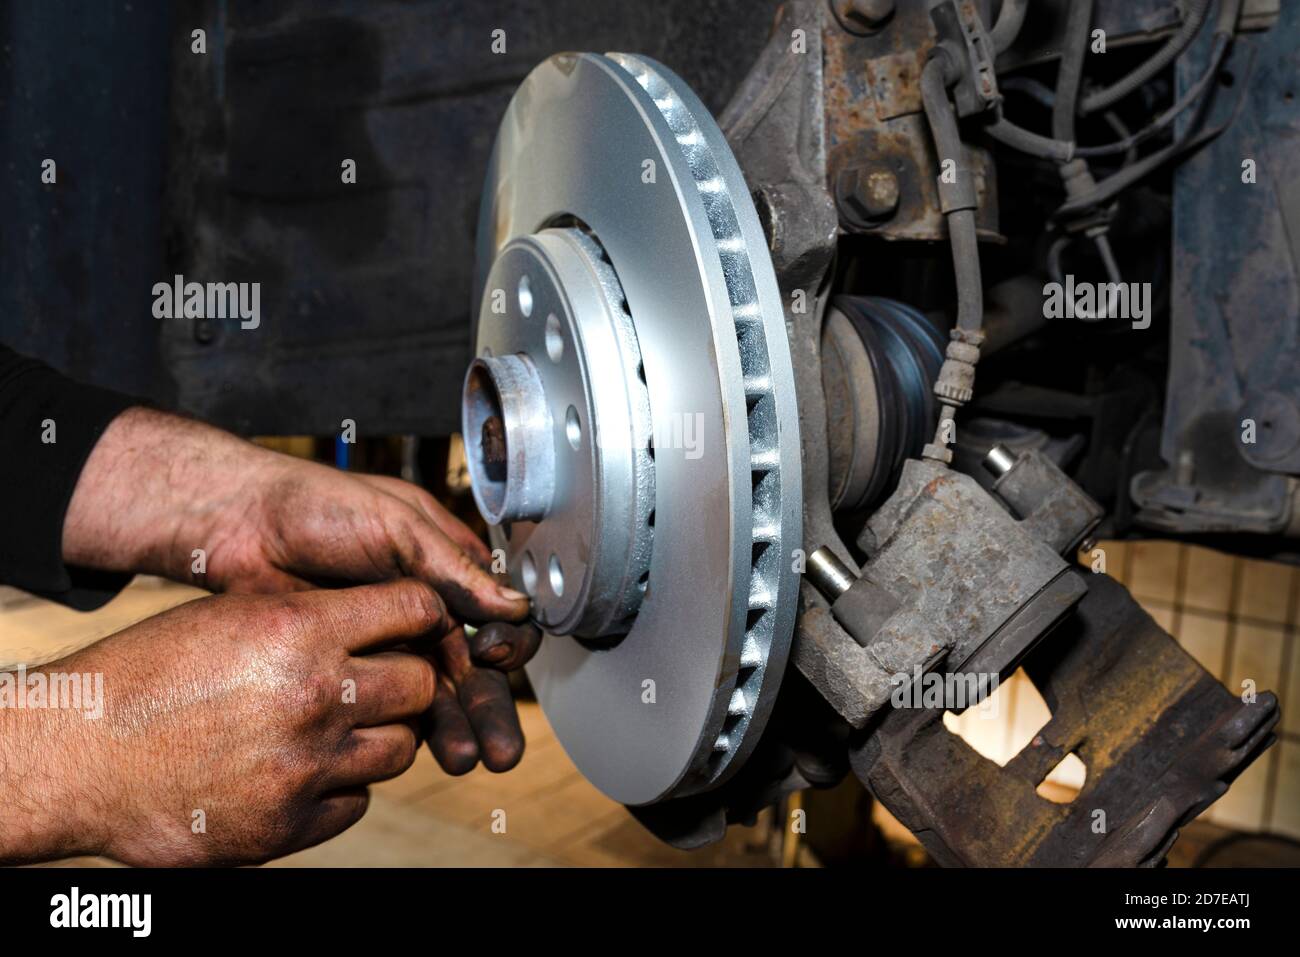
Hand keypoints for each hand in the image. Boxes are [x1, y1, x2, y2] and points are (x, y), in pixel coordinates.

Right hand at [0, 580, 452, 865]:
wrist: (77, 756)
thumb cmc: (151, 673)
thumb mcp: (233, 616)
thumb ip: (317, 617)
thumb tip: (394, 620)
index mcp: (300, 630)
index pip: (416, 610)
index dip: (423, 617)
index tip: (417, 626)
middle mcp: (312, 697)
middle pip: (421, 684)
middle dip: (407, 680)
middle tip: (376, 681)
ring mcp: (303, 767)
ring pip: (400, 747)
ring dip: (378, 735)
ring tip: (333, 726)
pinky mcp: (288, 825)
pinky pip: (358, 801)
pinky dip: (342, 786)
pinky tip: (304, 768)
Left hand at [60, 408, 543, 774]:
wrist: (240, 525)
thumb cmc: (317, 505)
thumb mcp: (397, 527)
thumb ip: (454, 571)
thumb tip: (515, 606)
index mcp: (449, 570)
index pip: (497, 616)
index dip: (504, 641)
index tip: (490, 653)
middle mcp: (427, 611)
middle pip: (474, 668)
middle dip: (489, 708)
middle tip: (500, 749)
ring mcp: (390, 644)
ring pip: (436, 695)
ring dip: (456, 727)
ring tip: (464, 759)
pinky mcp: (352, 670)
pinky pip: (388, 707)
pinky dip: (407, 730)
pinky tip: (417, 750)